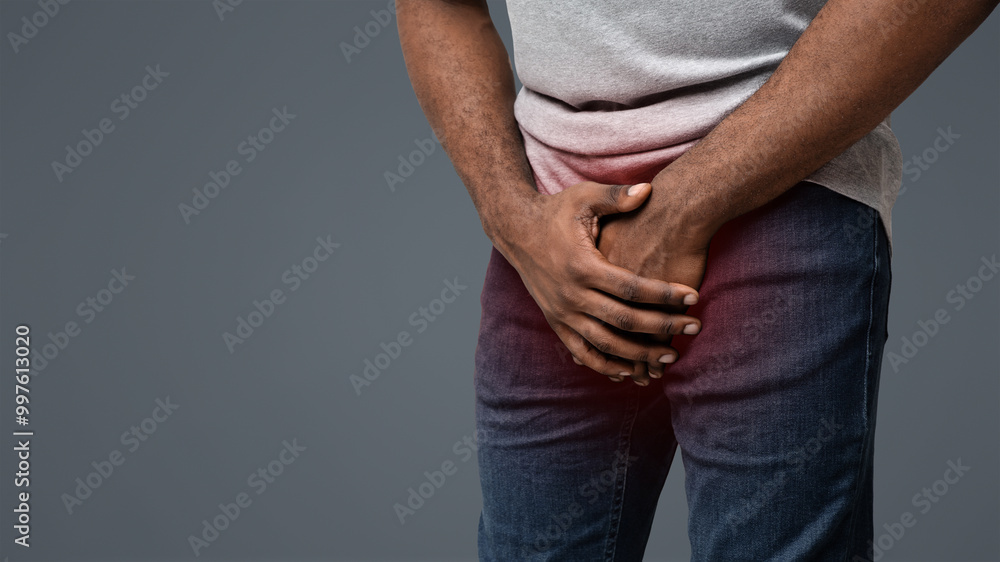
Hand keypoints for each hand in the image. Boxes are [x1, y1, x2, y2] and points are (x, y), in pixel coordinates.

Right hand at [493, 181, 702, 381]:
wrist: (517, 230)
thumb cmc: (556, 211)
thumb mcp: (584, 197)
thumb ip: (616, 195)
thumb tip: (648, 190)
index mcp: (582, 265)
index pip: (631, 287)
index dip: (664, 294)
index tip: (693, 296)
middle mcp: (571, 294)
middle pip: (624, 321)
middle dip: (662, 327)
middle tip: (694, 327)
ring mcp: (562, 313)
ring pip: (606, 344)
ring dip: (640, 354)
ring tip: (671, 355)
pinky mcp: (556, 323)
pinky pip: (582, 353)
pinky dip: (607, 366)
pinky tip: (632, 371)